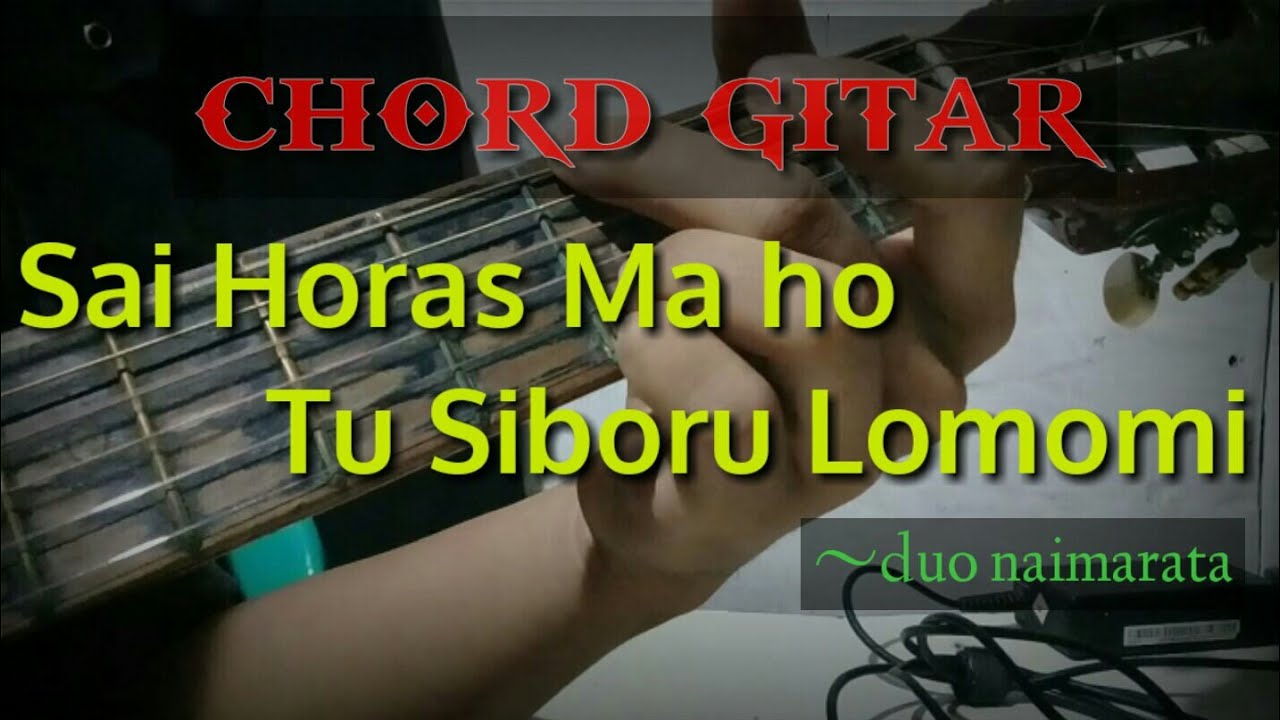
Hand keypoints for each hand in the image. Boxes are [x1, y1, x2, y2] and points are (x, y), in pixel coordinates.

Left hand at [556, 1, 1022, 594]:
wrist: (669, 497)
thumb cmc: (728, 355)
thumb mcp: (750, 229)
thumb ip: (767, 118)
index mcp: (950, 301)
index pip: (978, 180)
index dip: (880, 111)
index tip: (768, 83)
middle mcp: (926, 375)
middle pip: (814, 216)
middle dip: (686, 170)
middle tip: (599, 154)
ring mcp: (856, 448)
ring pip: (775, 298)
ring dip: (670, 270)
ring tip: (640, 293)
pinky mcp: (774, 499)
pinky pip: (714, 390)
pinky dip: (653, 349)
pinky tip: (642, 362)